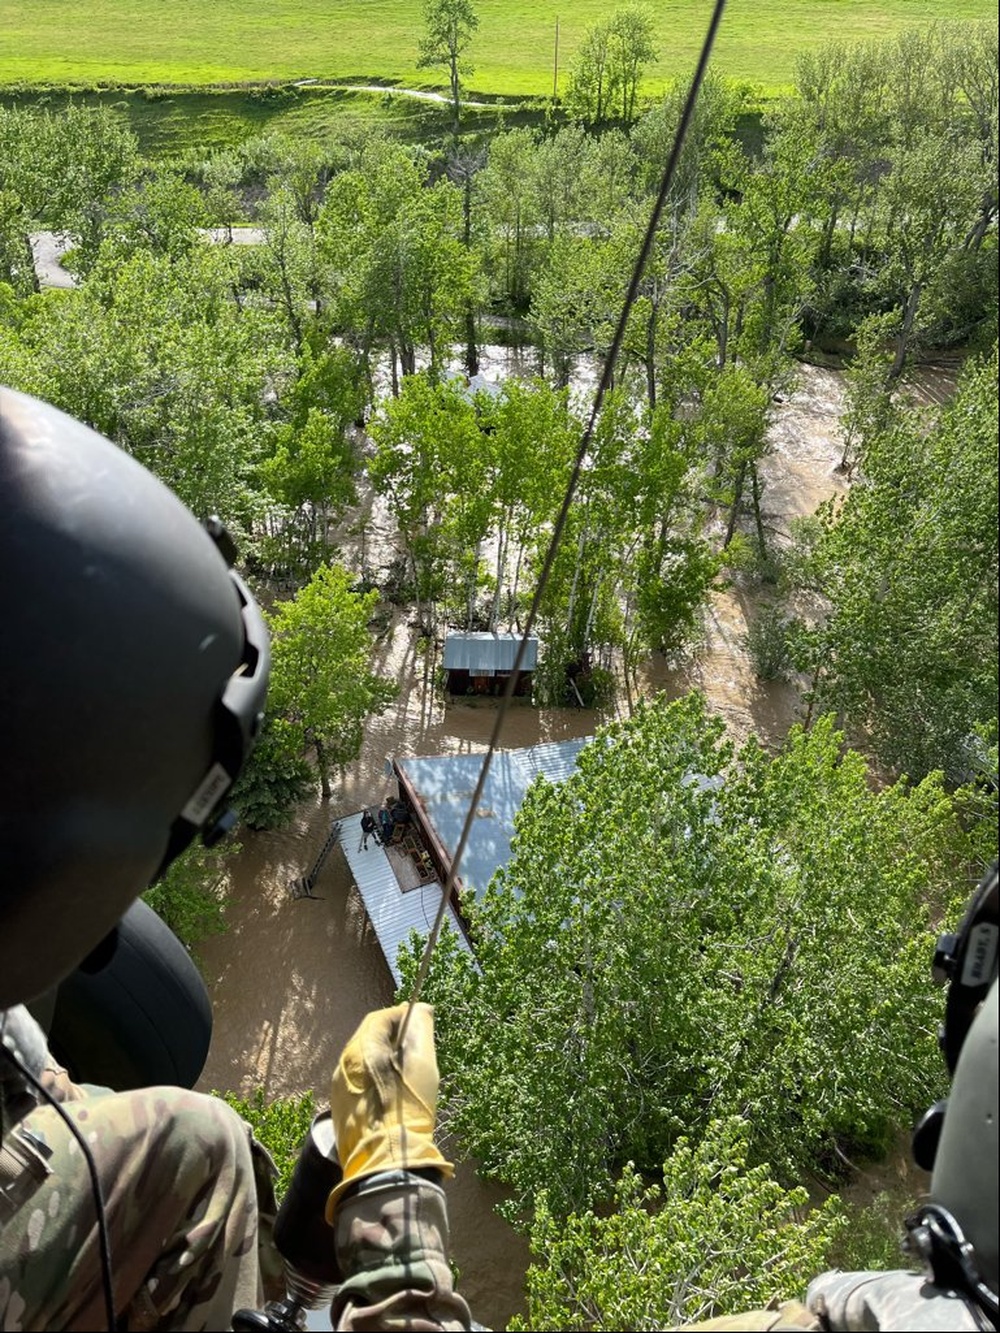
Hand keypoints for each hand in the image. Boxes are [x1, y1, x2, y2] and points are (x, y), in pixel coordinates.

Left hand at [325, 1003, 452, 1215]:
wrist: (385, 1161)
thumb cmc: (407, 1107)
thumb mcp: (422, 1062)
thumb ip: (420, 1027)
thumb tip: (420, 1008)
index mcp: (360, 1049)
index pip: (380, 1018)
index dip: (402, 1016)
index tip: (421, 1023)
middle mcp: (343, 1065)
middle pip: (369, 1039)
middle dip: (393, 1038)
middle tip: (416, 1050)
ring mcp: (339, 1089)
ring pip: (363, 1062)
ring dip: (384, 1060)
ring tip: (406, 1075)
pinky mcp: (340, 1109)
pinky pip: (358, 1083)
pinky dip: (375, 1080)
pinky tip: (392, 1095)